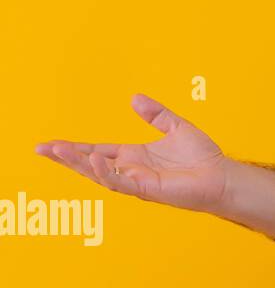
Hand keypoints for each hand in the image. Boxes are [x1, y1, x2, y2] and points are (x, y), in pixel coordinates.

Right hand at [35, 93, 229, 211]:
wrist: (221, 175)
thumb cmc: (201, 157)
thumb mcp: (175, 127)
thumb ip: (155, 114)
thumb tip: (134, 98)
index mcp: (134, 155)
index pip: (97, 150)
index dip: (74, 148)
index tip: (50, 144)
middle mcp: (131, 169)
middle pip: (90, 164)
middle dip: (65, 158)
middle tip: (40, 149)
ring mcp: (136, 180)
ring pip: (99, 173)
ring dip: (77, 163)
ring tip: (58, 151)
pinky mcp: (146, 189)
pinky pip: (120, 181)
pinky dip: (105, 171)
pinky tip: (93, 159)